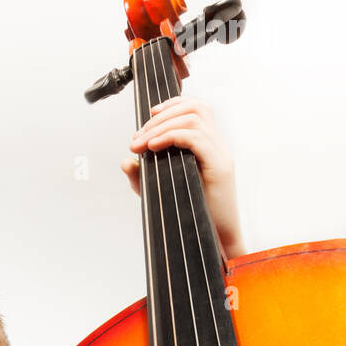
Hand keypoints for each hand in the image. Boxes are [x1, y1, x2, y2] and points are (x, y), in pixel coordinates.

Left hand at [121, 96, 245, 259]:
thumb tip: (125, 162)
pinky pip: (196, 138)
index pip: (196, 108)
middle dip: (160, 118)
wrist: (212, 240)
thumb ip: (143, 176)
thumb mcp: (160, 191)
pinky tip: (153, 147)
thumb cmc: (190, 216)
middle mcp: (217, 145)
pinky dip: (172, 137)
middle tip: (137, 137)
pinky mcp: (219, 167)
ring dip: (162, 126)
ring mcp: (220, 154)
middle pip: (194, 108)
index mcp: (208, 145)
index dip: (172, 105)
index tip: (148, 117)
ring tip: (142, 142)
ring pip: (194, 118)